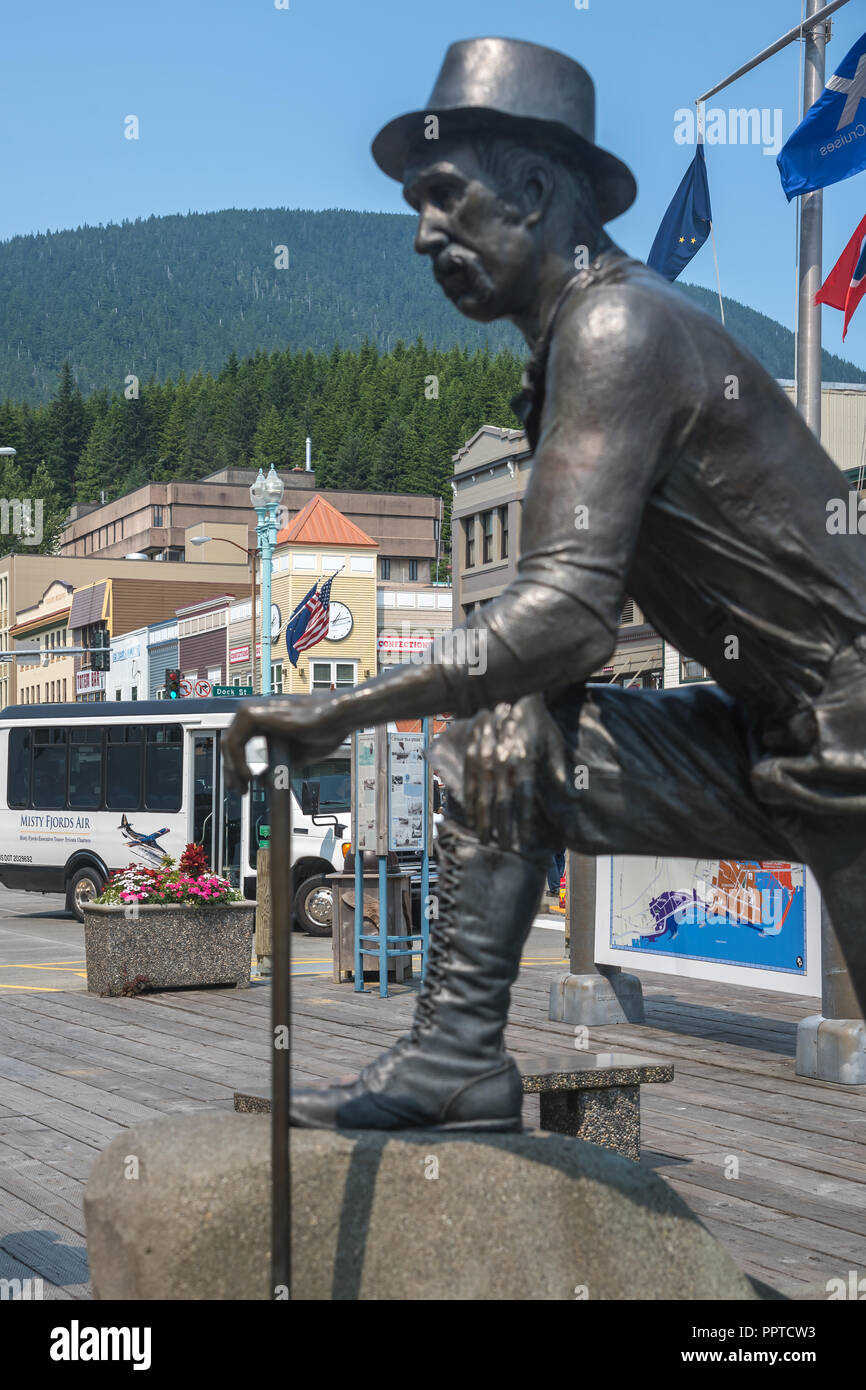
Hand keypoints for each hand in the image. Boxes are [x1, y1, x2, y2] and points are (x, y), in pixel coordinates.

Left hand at [222, 693, 348, 792]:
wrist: (337, 719)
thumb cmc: (323, 731)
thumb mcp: (293, 757)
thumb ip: (275, 767)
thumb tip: (260, 781)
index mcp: (263, 718)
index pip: (238, 743)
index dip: (236, 767)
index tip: (242, 785)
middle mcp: (254, 711)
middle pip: (230, 744)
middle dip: (230, 771)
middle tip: (238, 790)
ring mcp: (251, 710)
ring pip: (228, 744)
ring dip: (232, 770)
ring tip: (243, 787)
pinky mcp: (252, 714)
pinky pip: (235, 743)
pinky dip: (237, 763)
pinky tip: (249, 776)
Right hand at [463, 695, 566, 850]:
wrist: (511, 694)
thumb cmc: (537, 722)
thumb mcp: (554, 743)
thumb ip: (559, 771)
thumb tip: (572, 797)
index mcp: (525, 760)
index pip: (524, 799)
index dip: (522, 822)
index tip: (522, 842)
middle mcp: (504, 761)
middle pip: (502, 802)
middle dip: (501, 827)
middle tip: (502, 848)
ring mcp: (486, 758)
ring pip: (483, 796)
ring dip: (483, 820)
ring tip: (486, 839)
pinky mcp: (473, 754)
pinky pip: (469, 783)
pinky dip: (470, 802)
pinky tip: (471, 817)